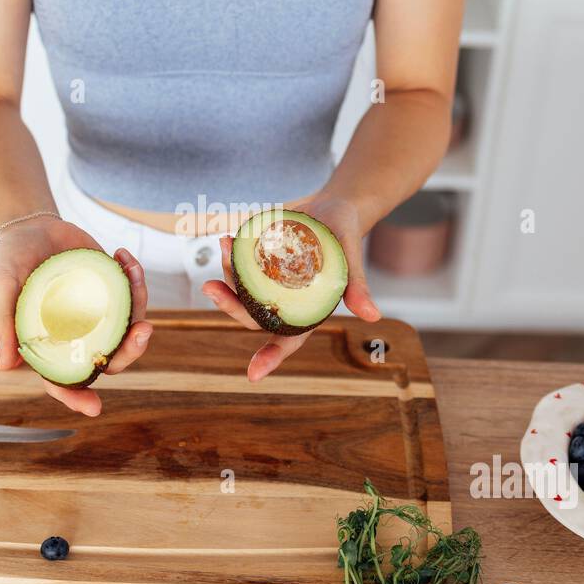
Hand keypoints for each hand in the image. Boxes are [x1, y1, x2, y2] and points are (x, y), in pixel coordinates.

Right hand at [0, 215, 151, 415]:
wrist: (30, 228)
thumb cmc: (10, 262)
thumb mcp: (2, 289)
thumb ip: (4, 323)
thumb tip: (4, 366)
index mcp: (50, 345)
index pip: (63, 380)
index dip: (77, 398)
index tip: (95, 408)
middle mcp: (78, 335)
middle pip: (108, 359)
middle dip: (130, 351)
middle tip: (142, 331)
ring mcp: (98, 315)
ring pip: (127, 328)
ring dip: (140, 306)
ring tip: (135, 273)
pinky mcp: (111, 291)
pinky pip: (131, 296)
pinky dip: (135, 279)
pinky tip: (124, 256)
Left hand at [201, 195, 379, 381]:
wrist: (333, 208)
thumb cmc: (345, 234)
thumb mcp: (351, 255)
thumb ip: (357, 286)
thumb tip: (373, 317)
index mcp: (307, 309)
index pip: (288, 340)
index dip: (271, 357)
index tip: (252, 375)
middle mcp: (284, 300)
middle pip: (253, 316)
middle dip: (229, 305)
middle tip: (210, 287)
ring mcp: (269, 282)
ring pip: (241, 291)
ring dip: (227, 274)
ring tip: (224, 245)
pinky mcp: (259, 263)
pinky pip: (240, 267)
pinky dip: (230, 256)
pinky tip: (227, 240)